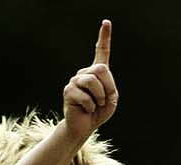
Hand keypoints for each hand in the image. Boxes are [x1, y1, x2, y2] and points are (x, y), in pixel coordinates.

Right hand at [63, 20, 117, 139]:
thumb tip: (92, 77)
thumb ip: (108, 85)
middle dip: (107, 87)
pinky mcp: (69, 91)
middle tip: (103, 101)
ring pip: (93, 81)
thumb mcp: (111, 98)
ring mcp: (75, 80)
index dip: (104, 37)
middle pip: (101, 69)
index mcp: (97, 72)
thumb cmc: (98, 112)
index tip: (106, 22)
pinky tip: (85, 110)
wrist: (84, 126)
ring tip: (94, 105)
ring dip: (99, 98)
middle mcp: (85, 73)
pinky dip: (91, 107)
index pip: (101, 51)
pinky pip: (86, 96)